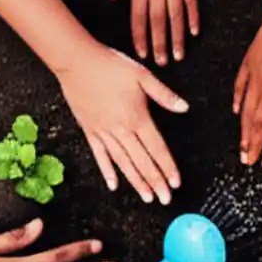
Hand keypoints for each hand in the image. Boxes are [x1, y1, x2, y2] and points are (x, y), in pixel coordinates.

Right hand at [56, 44, 187, 203]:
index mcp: (137, 117)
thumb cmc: (110, 65)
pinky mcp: (89, 130)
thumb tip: (184, 108)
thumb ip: (164, 95)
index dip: (168, 167)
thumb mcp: (142, 75)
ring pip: (123, 163)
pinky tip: (114, 185)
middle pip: (142, 161)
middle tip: (165, 199)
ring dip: (136, 182)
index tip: (176, 183)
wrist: (77, 61)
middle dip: (155, 182)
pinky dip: (107, 171)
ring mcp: (103, 132)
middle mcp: (121, 129)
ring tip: (147, 197)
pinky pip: (100, 155)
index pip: (157, 149)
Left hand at [110, 0, 198, 65]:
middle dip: (159, 44)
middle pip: (157, 21)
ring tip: (178, 54)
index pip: (138, 17)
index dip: (140, 36)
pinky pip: (190, 0)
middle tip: (162, 62)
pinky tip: (194, 31)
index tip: (142, 53)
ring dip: (177, 37)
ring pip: (175, 15)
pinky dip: (193, 17)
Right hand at [233, 9, 261, 167]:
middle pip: (258, 124)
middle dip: (252, 145)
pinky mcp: (249, 64)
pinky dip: (236, 100)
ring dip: (243, 130)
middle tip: (247, 161)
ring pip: (246, 110)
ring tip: (240, 146)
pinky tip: (235, 110)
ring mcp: (255, 78)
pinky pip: (240, 86)